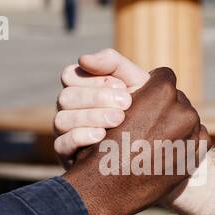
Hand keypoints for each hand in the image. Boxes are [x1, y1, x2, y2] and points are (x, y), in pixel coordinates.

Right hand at [54, 48, 149, 164]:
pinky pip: (61, 144)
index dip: (95, 80)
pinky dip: (81, 137)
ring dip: (91, 117)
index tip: (123, 87)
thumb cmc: (143, 108)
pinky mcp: (67, 155)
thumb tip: (83, 59)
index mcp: (80, 88)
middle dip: (96, 98)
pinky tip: (102, 136)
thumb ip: (113, 63)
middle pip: (66, 97)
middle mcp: (68, 109)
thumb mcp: (135, 82)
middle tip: (126, 103)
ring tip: (118, 120)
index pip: (69, 75)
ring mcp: (65, 132)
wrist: (153, 148)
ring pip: (61, 120)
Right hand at [60, 67, 205, 214]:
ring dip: (173, 126)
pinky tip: (163, 152)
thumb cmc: (99, 144)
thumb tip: (89, 57)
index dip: (148, 89)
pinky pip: (197, 140)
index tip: (136, 103)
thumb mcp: (103, 103)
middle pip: (175, 98)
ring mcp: (192, 134)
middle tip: (144, 124)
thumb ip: (110, 72)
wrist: (106, 191)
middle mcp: (183, 110)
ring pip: (186, 119)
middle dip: (161, 109)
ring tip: (153, 141)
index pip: (162, 76)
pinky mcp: (196, 156)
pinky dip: (185, 144)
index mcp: (162, 91)